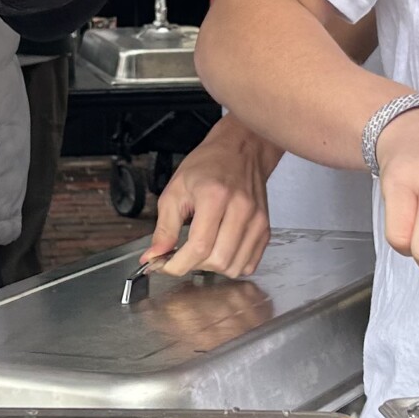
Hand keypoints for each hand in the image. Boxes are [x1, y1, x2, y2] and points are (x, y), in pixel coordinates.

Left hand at [145, 118, 275, 276]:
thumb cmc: (207, 166)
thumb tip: (153, 257)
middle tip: (183, 253)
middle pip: (218, 260)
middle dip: (194, 265)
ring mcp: (257, 221)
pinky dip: (232, 265)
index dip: (178, 265)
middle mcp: (241, 210)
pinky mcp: (265, 229)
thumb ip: (164, 228)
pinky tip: (220, 250)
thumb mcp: (175, 191)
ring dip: (213, 267)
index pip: (199, 247)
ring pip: (234, 267)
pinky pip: (249, 264)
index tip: (164, 266)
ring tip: (203, 250)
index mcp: (215, 197)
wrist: (241, 150)